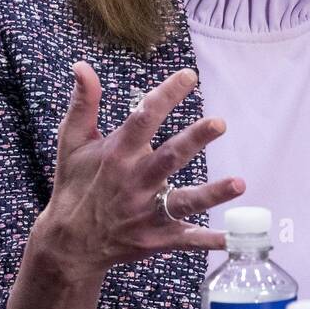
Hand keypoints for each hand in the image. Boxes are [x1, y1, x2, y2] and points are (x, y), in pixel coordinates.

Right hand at [32, 61, 244, 283]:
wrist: (69, 243)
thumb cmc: (75, 184)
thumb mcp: (72, 142)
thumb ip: (84, 103)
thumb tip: (82, 65)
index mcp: (116, 154)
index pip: (143, 118)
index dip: (166, 95)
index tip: (189, 76)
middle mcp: (134, 182)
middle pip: (169, 158)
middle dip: (194, 140)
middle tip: (219, 123)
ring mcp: (146, 213)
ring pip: (183, 202)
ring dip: (212, 193)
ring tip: (240, 183)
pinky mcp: (155, 239)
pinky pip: (186, 240)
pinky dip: (210, 240)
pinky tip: (233, 238)